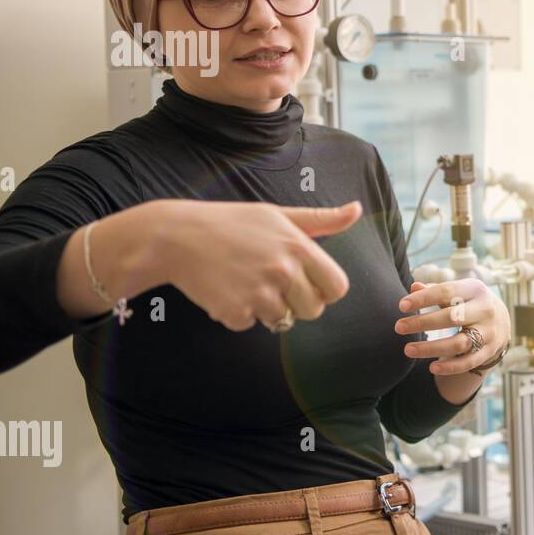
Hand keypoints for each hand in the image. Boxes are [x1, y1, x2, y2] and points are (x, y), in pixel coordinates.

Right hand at [165, 199, 360, 331]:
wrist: (176, 236)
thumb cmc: (232, 223)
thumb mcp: (278, 214)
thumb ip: (321, 219)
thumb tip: (357, 210)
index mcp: (298, 247)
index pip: (337, 287)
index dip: (325, 290)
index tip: (308, 283)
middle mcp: (282, 270)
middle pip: (313, 310)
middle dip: (297, 303)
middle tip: (271, 283)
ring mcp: (258, 292)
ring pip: (282, 320)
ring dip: (265, 308)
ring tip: (244, 281)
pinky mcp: (234, 310)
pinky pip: (249, 325)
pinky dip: (237, 313)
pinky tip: (224, 289)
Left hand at [395, 278, 510, 375]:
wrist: (501, 320)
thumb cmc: (469, 302)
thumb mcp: (458, 291)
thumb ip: (435, 290)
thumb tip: (414, 286)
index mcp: (475, 290)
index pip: (446, 292)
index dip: (423, 298)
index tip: (401, 306)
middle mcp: (485, 310)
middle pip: (452, 318)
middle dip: (423, 323)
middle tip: (398, 327)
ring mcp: (489, 332)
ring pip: (459, 343)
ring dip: (431, 348)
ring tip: (408, 349)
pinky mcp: (489, 351)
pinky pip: (468, 362)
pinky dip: (450, 367)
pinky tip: (431, 367)